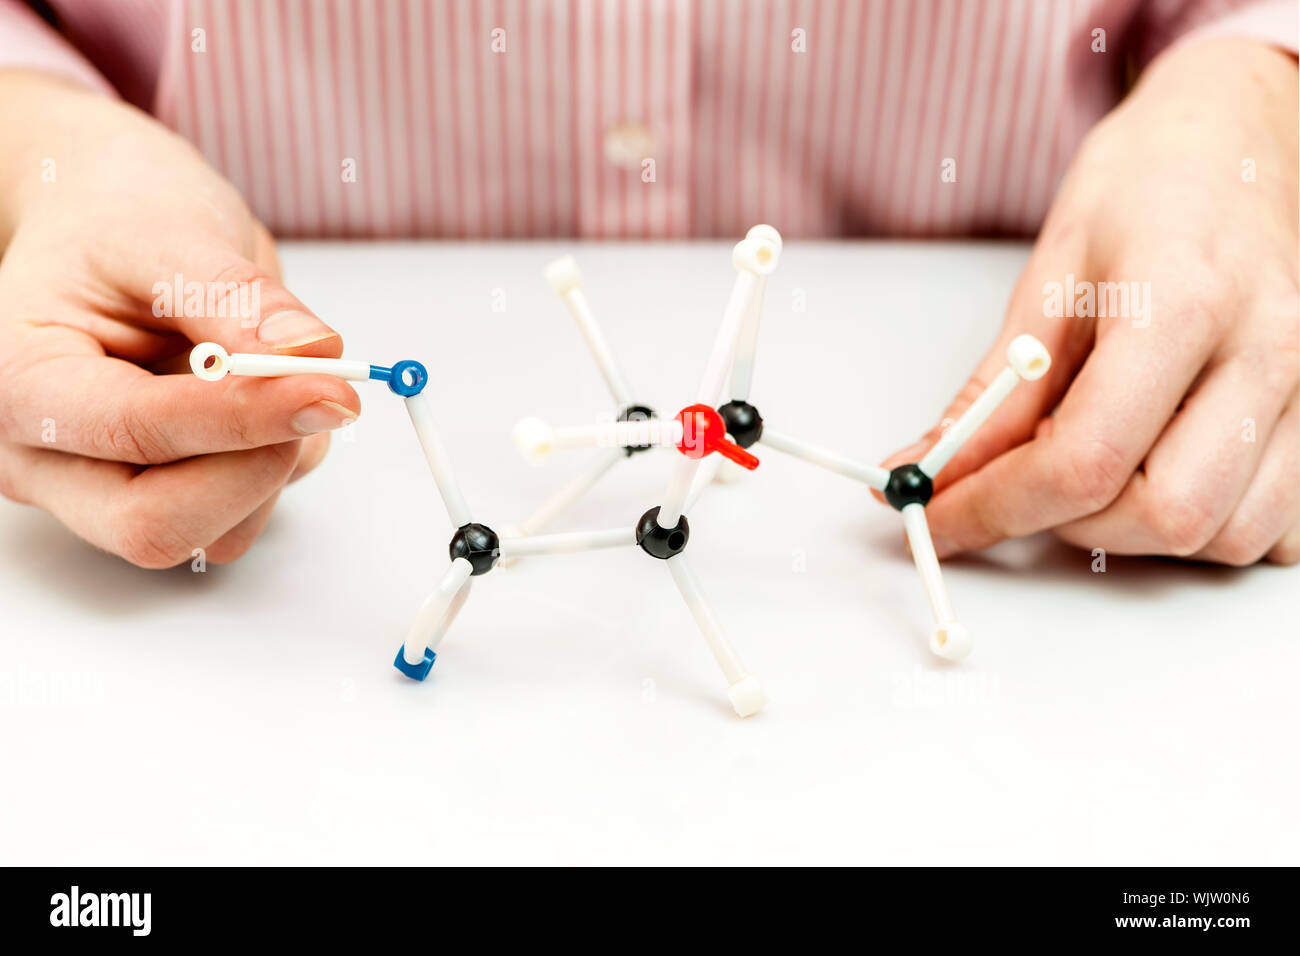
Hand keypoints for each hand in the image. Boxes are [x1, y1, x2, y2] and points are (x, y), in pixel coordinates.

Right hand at [0, 72, 361, 566]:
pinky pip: (245, 517)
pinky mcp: (168, 500)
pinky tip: (260, 395)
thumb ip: (240, 301)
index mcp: (25, 384)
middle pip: (157, 527)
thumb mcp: (173, 234)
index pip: (136, 431)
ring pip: (216, 532)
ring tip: (267, 367)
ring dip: (275, 461)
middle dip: (254, 466)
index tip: (326, 389)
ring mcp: (106, 491)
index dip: (242, 417)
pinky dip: (280, 461)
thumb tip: (314, 357)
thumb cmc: (116, 219)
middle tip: (313, 390)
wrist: (109, 220)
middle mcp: (50, 459)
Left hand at [882, 39, 1298, 565]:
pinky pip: (1276, 524)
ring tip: (1095, 464)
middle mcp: (1267, 354)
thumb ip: (994, 392)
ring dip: (1137, 530)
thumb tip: (931, 469)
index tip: (939, 515)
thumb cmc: (1152, 184)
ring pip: (1226, 534)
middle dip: (1070, 522)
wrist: (1240, 135)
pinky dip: (1208, 527)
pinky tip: (1161, 474)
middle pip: (1165, 515)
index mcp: (1183, 305)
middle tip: (1023, 478)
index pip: (1083, 460)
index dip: (994, 506)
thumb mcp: (1050, 274)